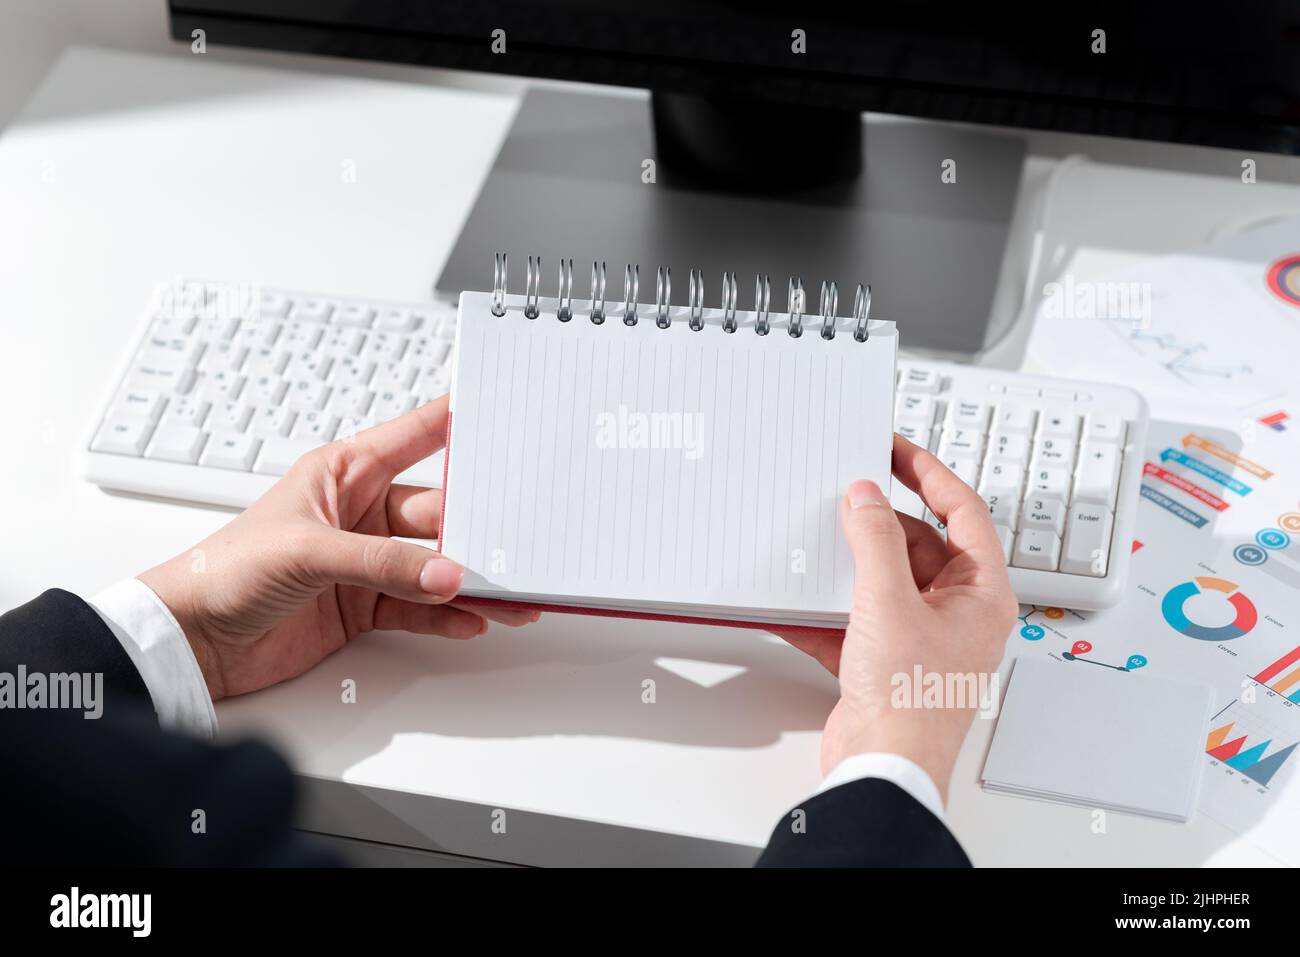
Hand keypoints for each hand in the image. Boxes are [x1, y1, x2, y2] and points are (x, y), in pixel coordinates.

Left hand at [139, 396, 536, 701]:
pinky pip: (418, 607)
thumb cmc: (225, 571)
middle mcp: (359, 513)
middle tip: (518, 536)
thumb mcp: (309, 552)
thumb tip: (445, 575)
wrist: (192, 640)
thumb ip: (383, 565)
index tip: (501, 408)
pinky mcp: (362, 605)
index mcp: (343, 473)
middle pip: (438, 511)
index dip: (456, 420)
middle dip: (477, 526)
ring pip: (433, 565)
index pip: (414, 437)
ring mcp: (364, 561)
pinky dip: (446, 615)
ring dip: (470, 580)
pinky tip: (472, 620)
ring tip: (511, 595)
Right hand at [776, 435, 1016, 800]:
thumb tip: (866, 497)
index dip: (929, 472)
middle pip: (917, 544)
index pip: (962, 511)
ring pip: (882, 580)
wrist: (883, 768)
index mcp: (980, 593)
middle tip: (843, 493)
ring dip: (846, 564)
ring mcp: (918, 637)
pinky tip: (790, 599)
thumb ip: (874, 541)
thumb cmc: (911, 703)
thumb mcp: (888, 603)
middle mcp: (955, 612)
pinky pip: (853, 617)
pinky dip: (822, 608)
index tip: (894, 447)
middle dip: (876, 523)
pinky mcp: (883, 660)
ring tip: (814, 540)